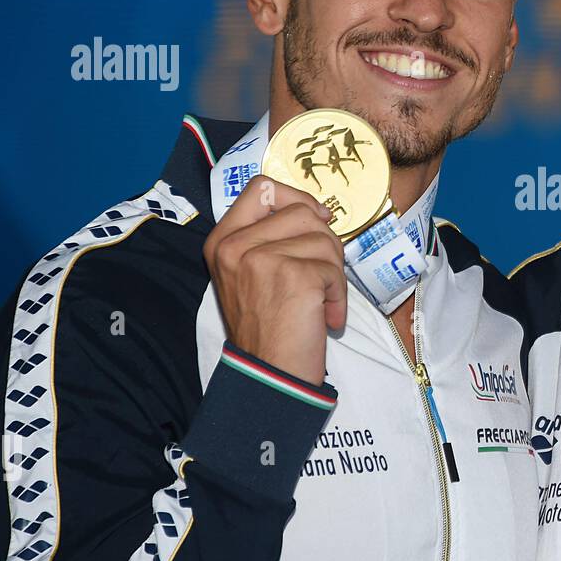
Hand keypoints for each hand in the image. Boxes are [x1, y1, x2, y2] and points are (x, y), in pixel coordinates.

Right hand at [203, 176, 345, 384]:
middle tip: (318, 278)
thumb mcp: (251, 274)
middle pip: (303, 211)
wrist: (268, 374)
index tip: (314, 220)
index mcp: (222, 240)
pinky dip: (338, 297)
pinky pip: (334, 271)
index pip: (262, 187)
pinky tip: (324, 319)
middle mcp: (235, 246)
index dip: (297, 198)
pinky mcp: (293, 276)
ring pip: (324, 238)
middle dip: (324, 243)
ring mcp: (261, 259)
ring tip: (317, 302)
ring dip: (333, 273)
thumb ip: (271, 238)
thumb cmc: (267, 327)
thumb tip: (318, 211)